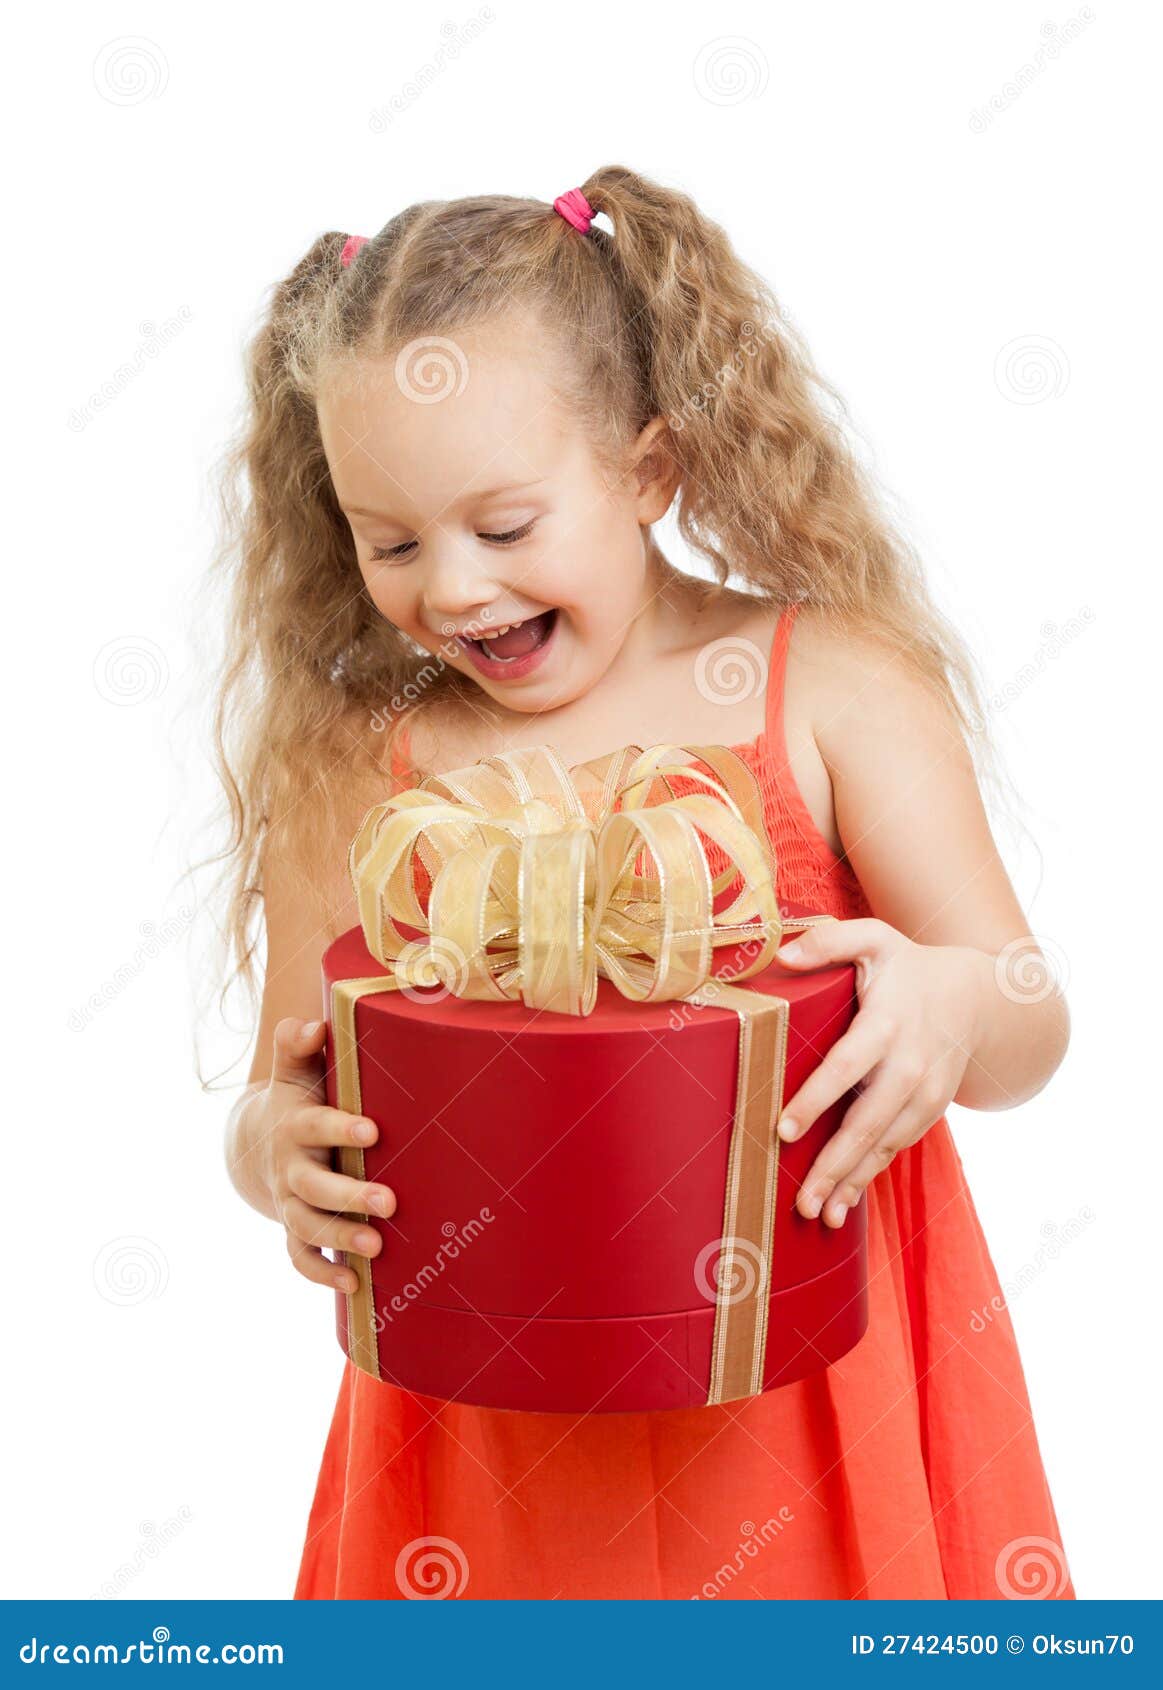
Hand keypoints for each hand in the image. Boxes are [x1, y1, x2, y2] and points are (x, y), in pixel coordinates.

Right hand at [255, 1018, 396, 1292]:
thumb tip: (310, 1024)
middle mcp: (289, 1167)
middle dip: (349, 1195)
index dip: (340, 1129)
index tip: (373, 1130)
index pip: (315, 1126)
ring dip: (340, 1238)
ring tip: (377, 1247)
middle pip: (313, 1186)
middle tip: (389, 1201)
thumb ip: (298, 1046)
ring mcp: (289, 1201)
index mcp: (296, 1124)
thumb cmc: (299, 1097)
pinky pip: (300, 1256)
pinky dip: (322, 1272)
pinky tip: (354, 1285)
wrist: (258, 1139)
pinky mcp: (294, 1227)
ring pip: (308, 1225)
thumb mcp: (295, 1070)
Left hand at [773, 918, 984, 1227]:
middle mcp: (910, 1066)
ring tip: (819, 1215)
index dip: (815, 1099)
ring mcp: (925, 1094)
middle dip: (833, 1164)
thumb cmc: (911, 968)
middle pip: (866, 1121)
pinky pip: (896, 1148)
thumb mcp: (875, 939)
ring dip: (851, 1182)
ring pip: (884, 1145)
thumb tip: (781, 954)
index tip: (783, 1129)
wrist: (981, 1000)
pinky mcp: (930, 1113)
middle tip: (801, 1201)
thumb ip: (829, 941)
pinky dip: (870, 1177)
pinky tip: (845, 1204)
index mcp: (888, 1024)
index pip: (846, 1066)